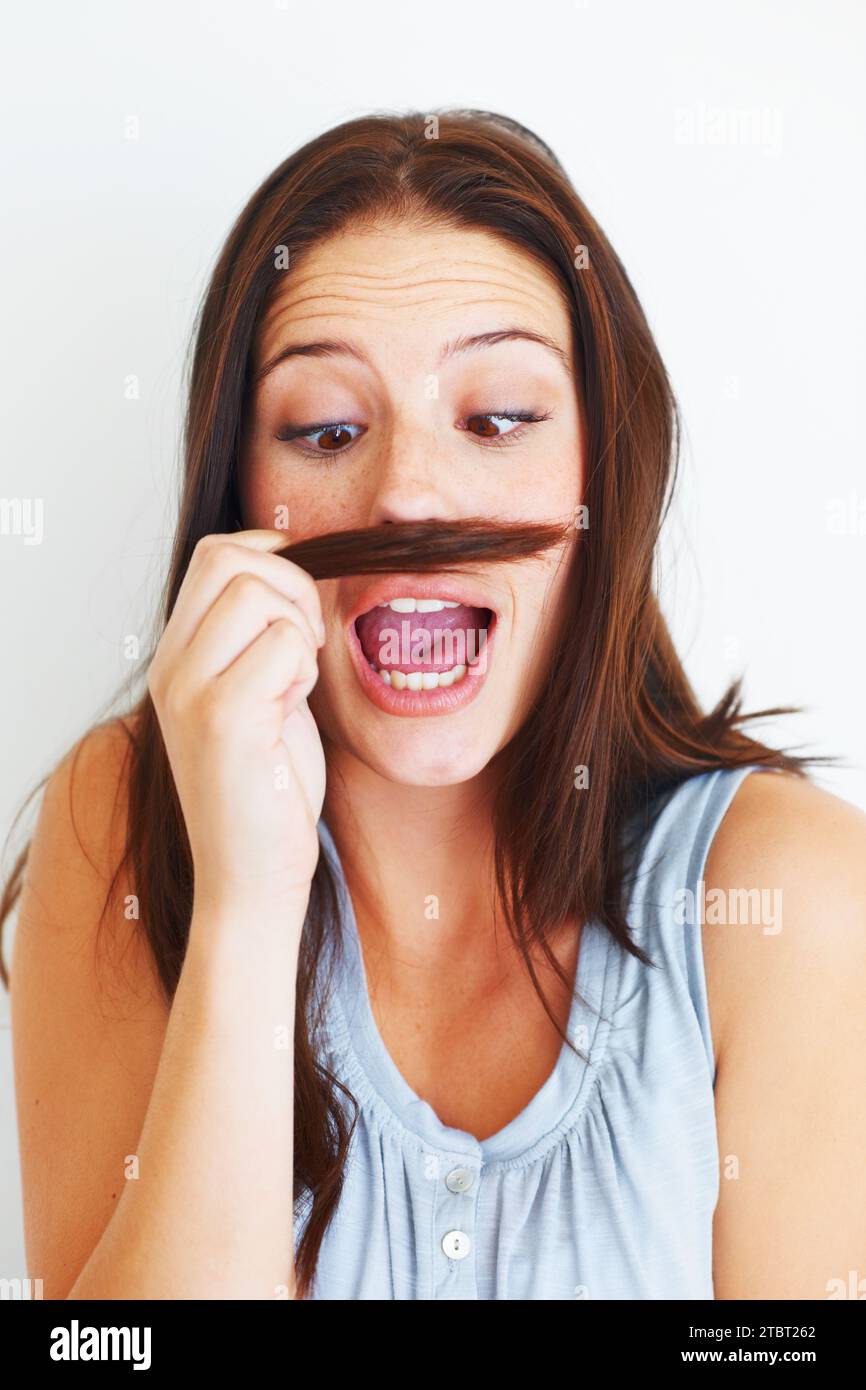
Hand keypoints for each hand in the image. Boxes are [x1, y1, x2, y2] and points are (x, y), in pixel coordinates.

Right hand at [147, 530, 326, 915]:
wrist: (251, 877)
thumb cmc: (270, 789)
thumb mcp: (259, 696)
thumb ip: (261, 639)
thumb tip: (301, 571)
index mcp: (176, 657)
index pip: (215, 552)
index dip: (271, 557)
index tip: (301, 604)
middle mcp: (171, 667)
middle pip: (229, 557)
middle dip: (291, 584)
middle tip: (306, 646)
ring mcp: (191, 690)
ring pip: (258, 593)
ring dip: (299, 629)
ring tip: (297, 683)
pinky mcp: (224, 717)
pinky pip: (283, 643)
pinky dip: (305, 667)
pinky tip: (295, 710)